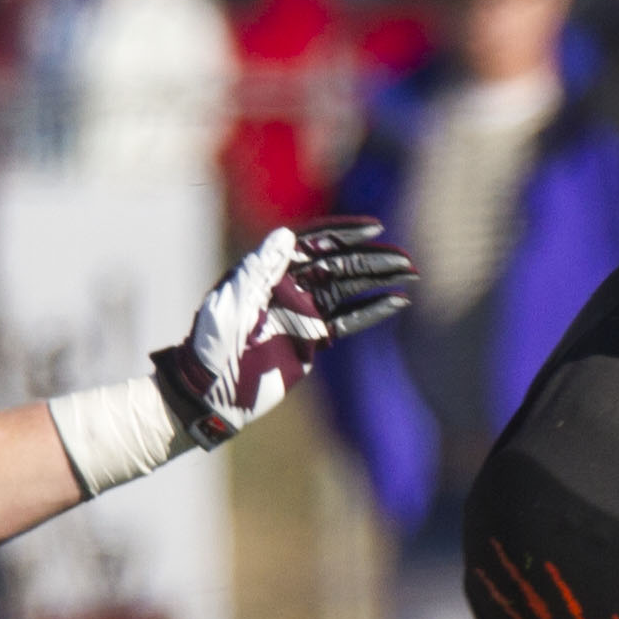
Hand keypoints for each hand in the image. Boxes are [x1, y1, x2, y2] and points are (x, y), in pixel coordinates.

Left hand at [154, 219, 419, 450]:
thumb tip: (288, 234)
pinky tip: (396, 302)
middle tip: (404, 258)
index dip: (343, 233)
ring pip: (348, 288)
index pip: (313, 244)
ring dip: (378, 280)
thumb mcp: (229, 303)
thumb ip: (258, 269)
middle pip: (338, 264)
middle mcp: (289, 286)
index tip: (374, 228)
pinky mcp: (311, 339)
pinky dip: (371, 311)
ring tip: (409, 274)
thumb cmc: (210, 344)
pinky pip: (346, 321)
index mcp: (269, 270)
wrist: (209, 390)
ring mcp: (302, 312)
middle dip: (372, 258)